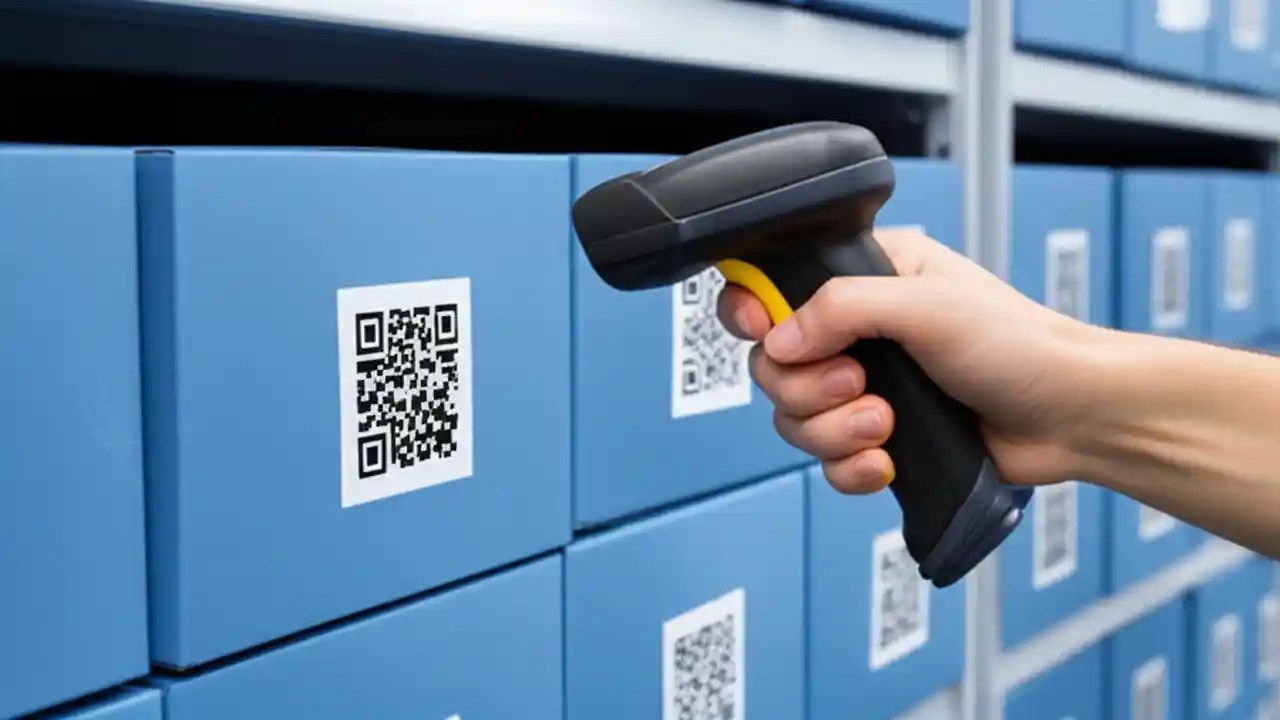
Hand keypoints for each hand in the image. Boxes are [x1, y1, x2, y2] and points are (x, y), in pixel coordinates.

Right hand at [718, 228, 1104, 494]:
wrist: (1071, 416)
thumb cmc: (1019, 344)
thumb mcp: (925, 304)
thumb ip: (840, 308)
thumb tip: (776, 341)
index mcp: (865, 277)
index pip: (774, 284)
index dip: (754, 311)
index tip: (764, 331)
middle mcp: (856, 330)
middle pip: (773, 365)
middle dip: (810, 387)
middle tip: (861, 384)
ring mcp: (865, 388)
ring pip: (795, 418)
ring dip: (835, 430)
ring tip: (888, 424)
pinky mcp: (879, 439)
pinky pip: (827, 462)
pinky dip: (850, 467)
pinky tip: (887, 462)